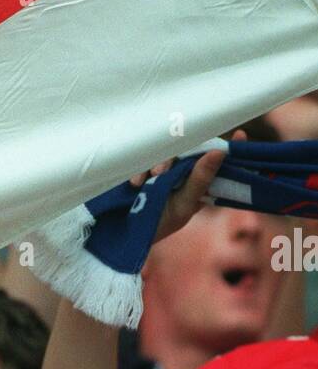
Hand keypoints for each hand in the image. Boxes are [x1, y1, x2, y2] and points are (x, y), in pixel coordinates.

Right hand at [131, 128, 246, 244]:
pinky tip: (135, 183)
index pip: (218, 162)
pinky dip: (141, 169)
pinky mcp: (146, 169)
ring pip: (168, 153)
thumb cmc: (160, 223)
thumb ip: (200, 179)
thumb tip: (219, 152)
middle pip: (192, 151)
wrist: (126, 233)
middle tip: (165, 170)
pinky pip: (147, 159)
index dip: (230, 148)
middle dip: (181, 156)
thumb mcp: (183, 204)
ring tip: (152, 177)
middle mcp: (185, 174)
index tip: (241, 135)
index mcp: (200, 184)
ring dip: (160, 162)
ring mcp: (165, 171)